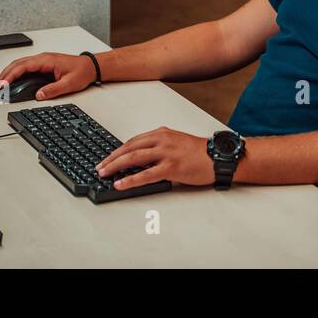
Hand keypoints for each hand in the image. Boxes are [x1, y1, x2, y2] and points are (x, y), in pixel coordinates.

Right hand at [0, 52, 95, 101]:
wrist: (91, 66)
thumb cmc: (82, 71)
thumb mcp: (69, 84)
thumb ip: (53, 90)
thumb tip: (39, 95)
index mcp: (47, 61)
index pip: (23, 66)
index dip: (10, 75)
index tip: (2, 84)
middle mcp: (42, 59)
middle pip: (17, 64)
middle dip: (4, 75)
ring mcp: (42, 61)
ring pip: (20, 65)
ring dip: (8, 74)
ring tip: (0, 86)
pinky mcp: (43, 65)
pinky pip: (25, 67)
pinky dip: (15, 74)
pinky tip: (11, 82)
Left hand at [95, 126, 213, 189]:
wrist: (218, 157)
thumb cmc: (200, 153)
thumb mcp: (177, 143)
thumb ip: (160, 147)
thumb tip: (141, 159)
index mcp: (162, 133)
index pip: (133, 140)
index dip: (118, 150)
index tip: (107, 157)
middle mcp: (162, 140)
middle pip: (129, 147)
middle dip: (111, 158)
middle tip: (99, 166)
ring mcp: (166, 153)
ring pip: (133, 158)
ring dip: (115, 166)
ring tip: (104, 174)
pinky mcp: (171, 167)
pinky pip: (145, 174)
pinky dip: (130, 179)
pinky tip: (120, 183)